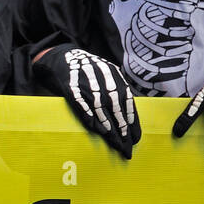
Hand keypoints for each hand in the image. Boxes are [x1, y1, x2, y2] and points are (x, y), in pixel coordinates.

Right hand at [33, 44, 140, 158]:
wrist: (67, 57)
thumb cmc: (92, 71)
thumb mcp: (110, 75)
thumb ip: (120, 91)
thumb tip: (131, 116)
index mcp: (116, 77)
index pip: (128, 104)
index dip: (132, 122)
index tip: (135, 139)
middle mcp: (103, 81)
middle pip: (116, 109)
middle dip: (122, 130)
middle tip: (126, 146)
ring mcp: (87, 84)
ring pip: (101, 109)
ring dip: (109, 127)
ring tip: (115, 142)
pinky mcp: (72, 89)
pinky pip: (83, 106)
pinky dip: (91, 118)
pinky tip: (98, 129)